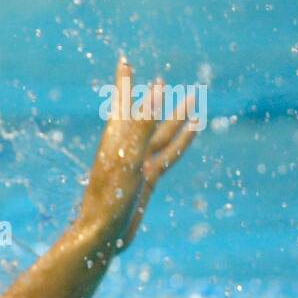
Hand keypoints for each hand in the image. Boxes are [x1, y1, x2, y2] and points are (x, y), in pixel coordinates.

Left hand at [77, 55, 201, 251]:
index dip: (125, 81)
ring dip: (175, 117)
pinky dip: (182, 141)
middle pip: (143, 115)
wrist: (102, 237)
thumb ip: (141, 127)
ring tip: (192, 99)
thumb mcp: (126, 160)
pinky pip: (169, 154)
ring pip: (161, 134)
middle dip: (152, 97)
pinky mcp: (148, 178)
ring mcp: (138, 163)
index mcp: (115, 140)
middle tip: (160, 79)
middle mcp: (126, 148)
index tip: (124, 60)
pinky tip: (194, 129)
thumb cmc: (108, 200)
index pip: (122, 102)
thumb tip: (154, 93)